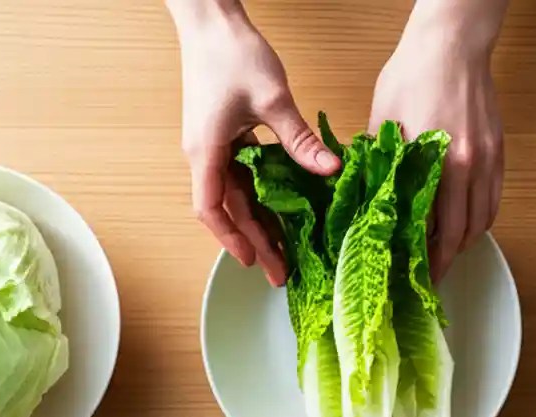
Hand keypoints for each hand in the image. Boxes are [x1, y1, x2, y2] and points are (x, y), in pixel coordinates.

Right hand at [168, 1, 340, 285]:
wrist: (210, 21)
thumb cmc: (232, 54)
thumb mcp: (273, 99)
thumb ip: (299, 139)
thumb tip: (332, 169)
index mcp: (206, 150)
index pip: (211, 208)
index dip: (232, 238)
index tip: (254, 260)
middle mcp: (203, 154)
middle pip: (227, 209)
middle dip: (254, 241)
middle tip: (281, 272)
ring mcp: (211, 146)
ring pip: (234, 195)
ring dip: (257, 222)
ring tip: (284, 250)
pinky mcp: (222, 135)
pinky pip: (240, 175)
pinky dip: (259, 196)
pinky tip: (282, 210)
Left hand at [369, 0, 506, 282]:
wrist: (453, 45)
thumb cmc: (412, 75)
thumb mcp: (381, 119)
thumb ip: (377, 161)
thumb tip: (366, 193)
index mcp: (435, 161)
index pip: (429, 225)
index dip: (420, 255)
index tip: (409, 274)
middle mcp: (466, 166)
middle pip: (459, 232)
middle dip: (444, 260)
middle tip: (428, 278)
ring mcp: (487, 160)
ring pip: (482, 220)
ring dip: (465, 243)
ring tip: (446, 256)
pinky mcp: (499, 152)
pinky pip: (494, 200)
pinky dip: (482, 220)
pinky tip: (467, 227)